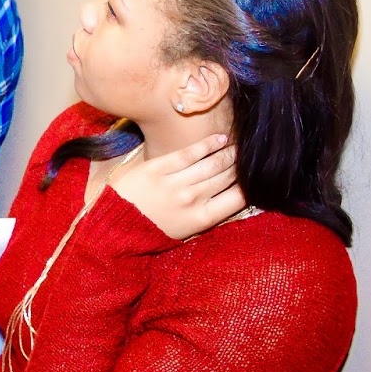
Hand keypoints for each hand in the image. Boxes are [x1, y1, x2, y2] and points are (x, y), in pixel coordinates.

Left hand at [110, 134, 246, 239]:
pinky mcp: (158, 168)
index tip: (255, 176)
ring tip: (238, 146)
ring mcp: (175, 182)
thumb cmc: (152, 229)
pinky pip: (189, 153)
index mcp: (202, 219)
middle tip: (251, 155)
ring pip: (212, 163)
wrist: (115, 225)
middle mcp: (192, 199)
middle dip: (242, 165)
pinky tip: (220, 139)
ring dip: (229, 153)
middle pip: (227, 177)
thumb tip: (233, 196)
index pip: (239, 198)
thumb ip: (209, 214)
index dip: (251, 185)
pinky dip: (208, 145)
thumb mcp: (185, 232)